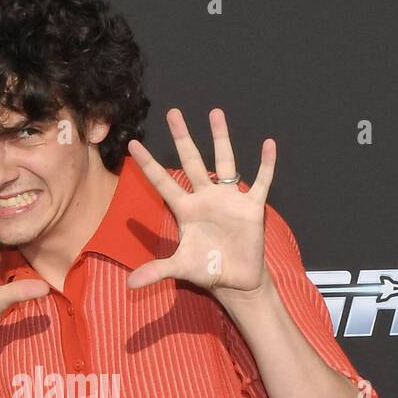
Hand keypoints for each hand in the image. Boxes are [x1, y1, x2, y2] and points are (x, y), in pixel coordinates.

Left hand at [125, 107, 275, 304]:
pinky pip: (260, 182)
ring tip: (214, 113)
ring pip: (224, 162)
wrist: (236, 280)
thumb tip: (129, 285)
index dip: (148, 165)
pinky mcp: (252, 208)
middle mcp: (206, 198)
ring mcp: (229, 200)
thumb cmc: (207, 269)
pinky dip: (266, 165)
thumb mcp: (179, 270)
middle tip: (173, 112)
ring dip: (220, 138)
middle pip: (191, 161)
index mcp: (186, 209)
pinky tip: (269, 145)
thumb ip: (156, 272)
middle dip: (182, 137)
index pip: (163, 182)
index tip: (133, 145)